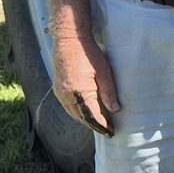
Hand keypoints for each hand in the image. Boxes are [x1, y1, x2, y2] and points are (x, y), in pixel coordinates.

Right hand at [51, 17, 118, 136]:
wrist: (68, 39)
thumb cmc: (88, 53)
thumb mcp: (104, 71)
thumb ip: (109, 92)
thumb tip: (115, 110)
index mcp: (79, 93)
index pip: (92, 117)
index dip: (102, 126)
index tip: (111, 133)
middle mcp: (66, 96)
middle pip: (81, 118)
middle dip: (94, 125)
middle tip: (108, 130)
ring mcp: (60, 93)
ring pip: (73, 113)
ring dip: (85, 120)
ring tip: (99, 123)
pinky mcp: (58, 88)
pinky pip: (68, 106)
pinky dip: (78, 112)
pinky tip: (86, 111)